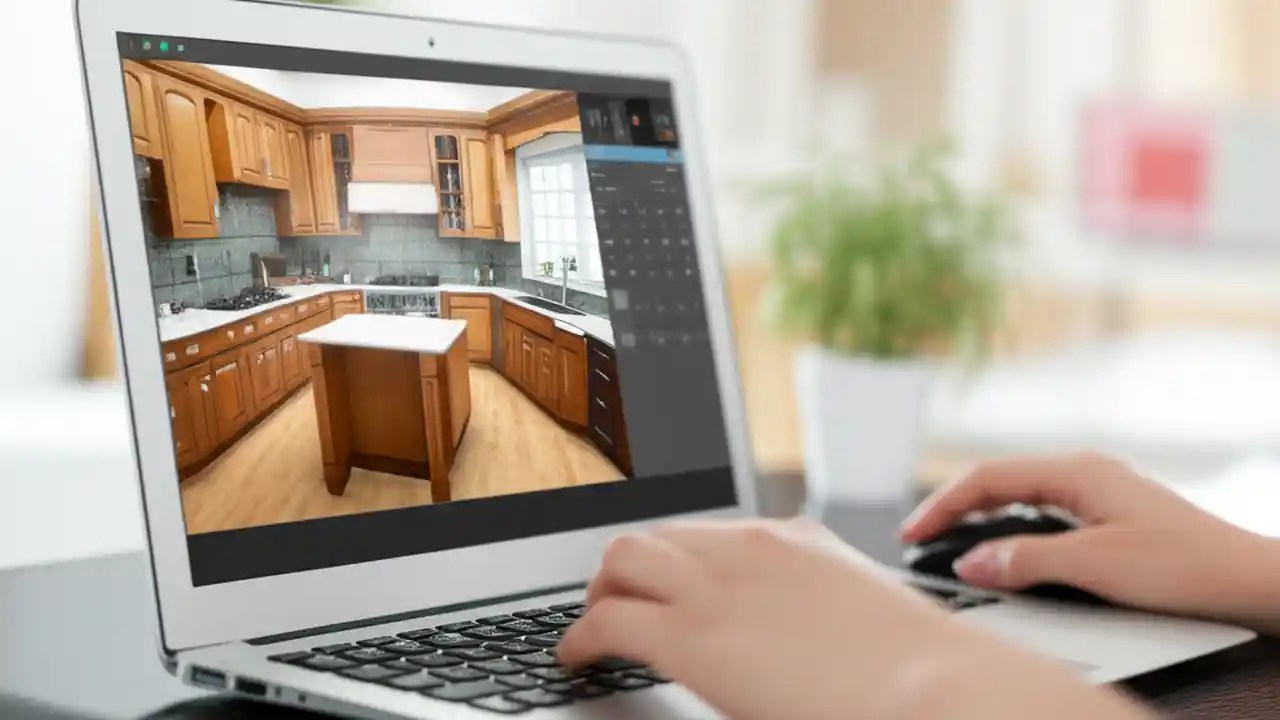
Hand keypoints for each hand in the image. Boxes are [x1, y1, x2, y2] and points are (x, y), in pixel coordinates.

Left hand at [558, 518, 1144, 719]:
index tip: (670, 579)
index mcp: (792, 539)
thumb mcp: (859, 614)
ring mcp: (715, 585)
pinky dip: (582, 637)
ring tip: (594, 620)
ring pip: (623, 559)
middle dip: (630, 565)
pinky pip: (607, 620)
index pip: (711, 531)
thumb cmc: (913, 668)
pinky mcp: (689, 634)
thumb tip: (797, 639)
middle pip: (657, 534)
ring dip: (602, 589)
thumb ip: (817, 608)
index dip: (679, 559)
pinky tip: (577, 656)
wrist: (931, 686)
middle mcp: (746, 546)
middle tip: (620, 596)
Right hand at [902, 453, 1279, 632]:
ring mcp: (1099, 491)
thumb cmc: (1184, 565)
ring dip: (982, 515)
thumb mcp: (1094, 565)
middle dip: (955, 506)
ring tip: (951, 539)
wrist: (1247, 579)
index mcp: (1077, 471)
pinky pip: (1043, 510)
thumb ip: (1026, 560)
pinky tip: (1005, 545)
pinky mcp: (1109, 514)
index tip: (913, 531)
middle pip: (1001, 480)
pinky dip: (1011, 525)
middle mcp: (1086, 472)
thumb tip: (973, 561)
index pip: (988, 478)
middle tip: (920, 536)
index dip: (943, 505)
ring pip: (1022, 494)